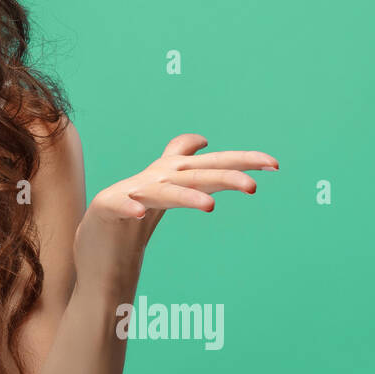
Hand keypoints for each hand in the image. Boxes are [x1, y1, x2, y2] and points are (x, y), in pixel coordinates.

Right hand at [73, 133, 277, 283]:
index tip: (274, 164)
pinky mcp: (108, 208)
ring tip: (209, 207)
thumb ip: (184, 161)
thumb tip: (204, 140)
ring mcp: (131, 193)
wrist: (100, 233)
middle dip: (224, 176)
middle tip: (253, 186)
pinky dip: (130, 207)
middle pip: (195, 174)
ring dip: (185, 196)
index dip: (242, 160)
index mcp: (173, 174)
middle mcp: (155, 179)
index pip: (213, 164)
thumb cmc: (135, 208)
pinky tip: (141, 212)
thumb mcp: (165, 184)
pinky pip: (120, 207)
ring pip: (164, 192)